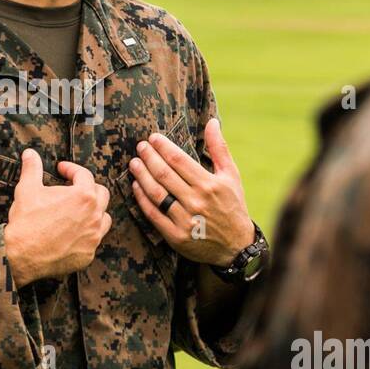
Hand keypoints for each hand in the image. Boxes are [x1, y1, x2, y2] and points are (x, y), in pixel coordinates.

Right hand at [5, 150, 111, 286]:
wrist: (22, 256)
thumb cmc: (26, 221)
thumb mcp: (27, 189)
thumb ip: (32, 168)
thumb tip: (30, 153)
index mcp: (83, 196)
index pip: (84, 175)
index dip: (71, 169)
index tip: (61, 169)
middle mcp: (94, 215)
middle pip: (101, 194)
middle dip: (87, 188)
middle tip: (71, 188)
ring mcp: (93, 236)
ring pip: (103, 217)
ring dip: (93, 211)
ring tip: (77, 210)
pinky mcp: (89, 253)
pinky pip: (94, 239)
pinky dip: (86, 233)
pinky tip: (73, 232)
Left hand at [128, 118, 254, 266]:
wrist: (235, 246)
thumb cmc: (232, 206)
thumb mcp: (231, 176)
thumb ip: (219, 148)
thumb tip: (212, 122)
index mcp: (209, 184)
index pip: (179, 160)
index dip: (163, 147)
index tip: (153, 138)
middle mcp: (196, 201)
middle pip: (164, 174)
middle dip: (149, 157)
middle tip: (140, 146)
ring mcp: (185, 220)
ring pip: (156, 193)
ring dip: (141, 176)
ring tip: (134, 163)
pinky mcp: (175, 236)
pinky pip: (153, 214)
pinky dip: (142, 199)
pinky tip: (136, 186)